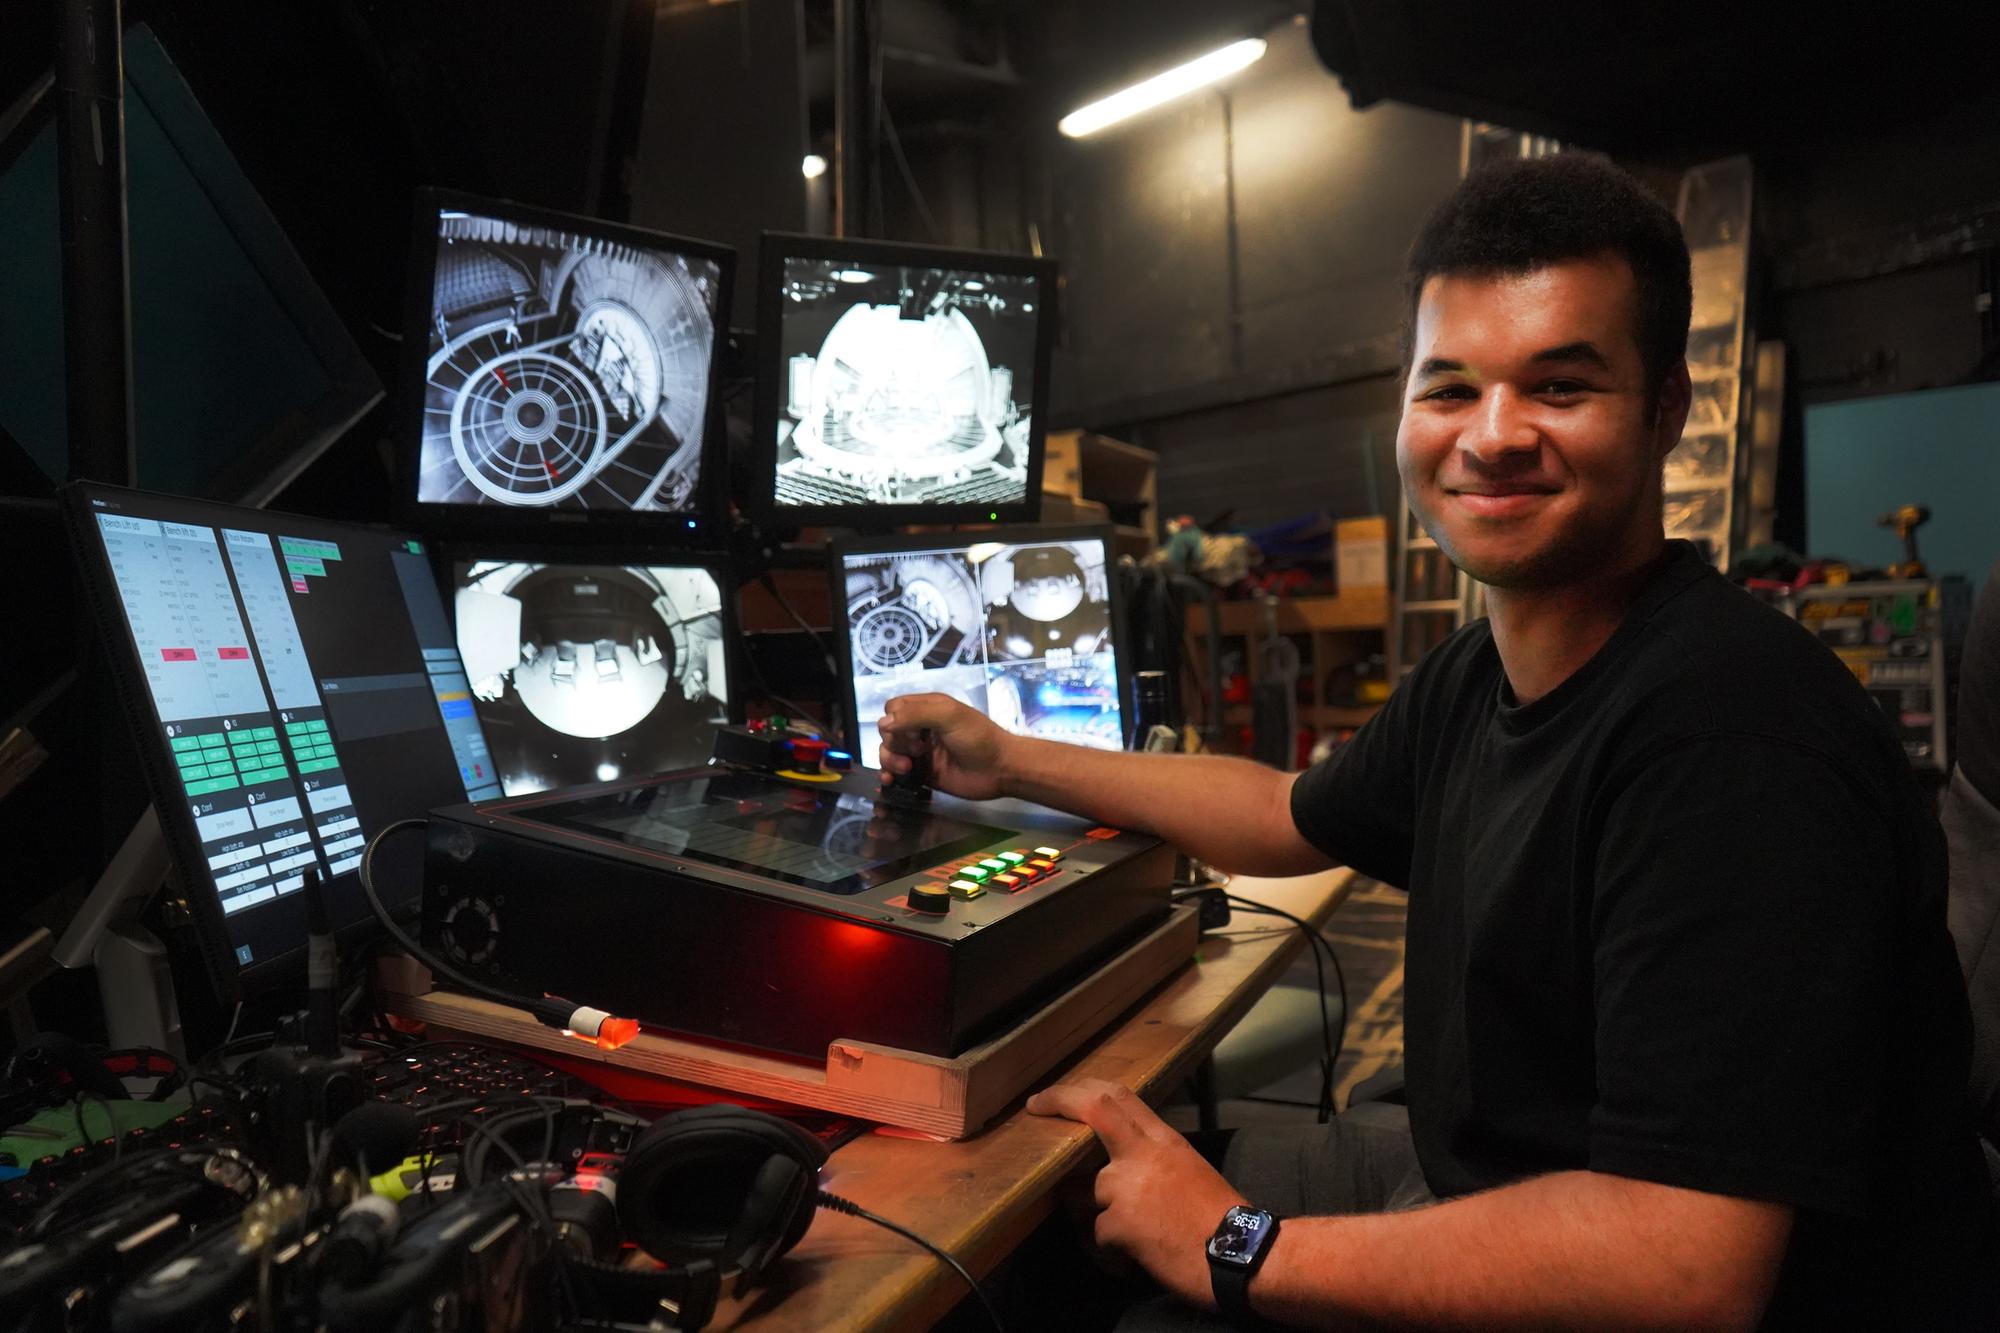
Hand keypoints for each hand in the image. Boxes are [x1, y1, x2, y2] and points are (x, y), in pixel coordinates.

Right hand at [877, 693, 1012, 799]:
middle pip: (888, 731)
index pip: (894, 707)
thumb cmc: (979, 738)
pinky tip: (889, 780)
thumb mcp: (949, 716)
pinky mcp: (922, 774)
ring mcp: (921, 752)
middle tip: (918, 751)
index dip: (894, 719)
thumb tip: (883, 723)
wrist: (1000, 769)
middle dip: (895, 742)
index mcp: (928, 709)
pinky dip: (888, 775)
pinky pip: (895, 773)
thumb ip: (916, 714)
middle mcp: (922, 729)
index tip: (910, 732)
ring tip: (907, 768)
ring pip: (888, 752)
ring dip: (890, 759)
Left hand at [1026, 1078, 1246, 1310]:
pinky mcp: (1122, 1224)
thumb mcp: (1188, 1172)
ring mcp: (1130, 1187)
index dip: (1077, 1090)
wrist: (1245, 1256)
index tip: (1050, 1095)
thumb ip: (1151, 1161)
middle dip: (1058, 1102)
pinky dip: (1108, 1254)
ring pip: (1081, 1192)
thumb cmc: (1221, 1219)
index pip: (1117, 1096)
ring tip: (1118, 1241)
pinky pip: (1096, 1236)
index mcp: (1164, 1141)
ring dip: (1089, 1217)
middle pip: (1093, 1110)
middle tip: (1036, 1110)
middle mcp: (1144, 1154)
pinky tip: (1132, 1263)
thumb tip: (1113, 1166)